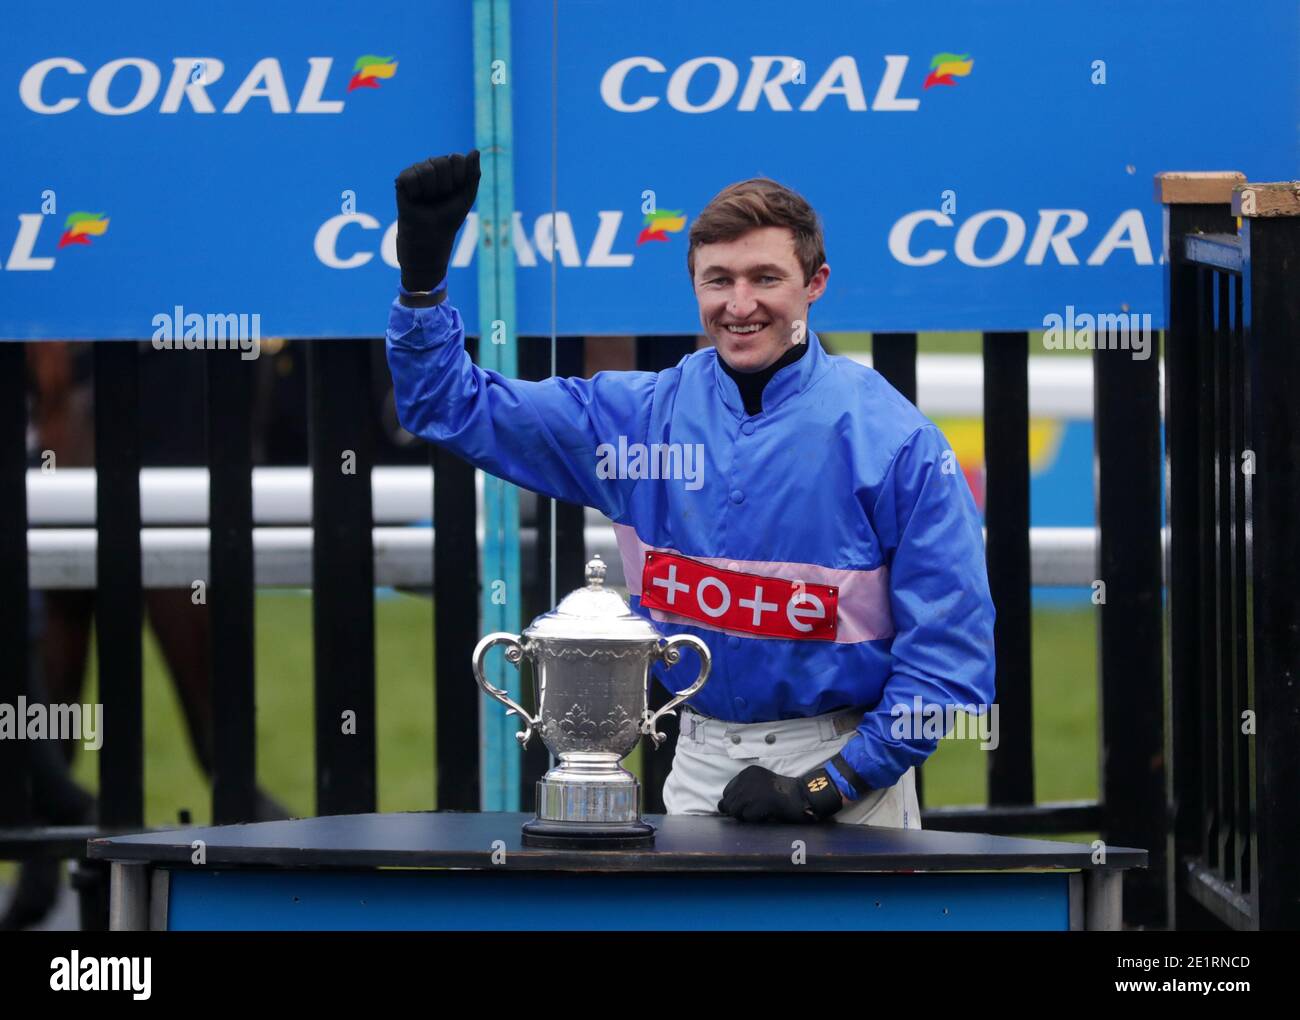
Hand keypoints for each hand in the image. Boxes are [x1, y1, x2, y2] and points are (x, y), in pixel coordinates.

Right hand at [394, 149, 481, 292]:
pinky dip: (415, 192)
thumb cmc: (449, 218)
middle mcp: (433, 166)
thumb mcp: (466, 197)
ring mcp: (417, 171)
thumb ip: (473, 174)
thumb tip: (475, 150)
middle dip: (445, 186)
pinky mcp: (402, 180)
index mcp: (450, 168)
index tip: (455, 194)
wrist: (430, 238)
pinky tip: (414, 199)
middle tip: (440, 199)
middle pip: (442, 162)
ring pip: (426, 169)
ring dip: (430, 191)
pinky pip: (411, 176)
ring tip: (427, 200)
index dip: (458, 180)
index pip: (457, 159)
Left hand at [717, 764, 841, 822]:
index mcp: (748, 772)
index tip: (749, 805)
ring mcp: (754, 790)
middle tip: (756, 811)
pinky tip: (767, 813)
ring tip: (761, 812)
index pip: (727, 791)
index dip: (735, 802)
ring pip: (735, 811)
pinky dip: (755, 819)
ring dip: (746, 816)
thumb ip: (742, 792)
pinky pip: (747, 817)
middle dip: (739, 811)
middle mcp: (748, 778)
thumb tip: (720, 807)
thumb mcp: (759, 784)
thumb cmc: (781, 793)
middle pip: (729, 802)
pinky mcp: (761, 801)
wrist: (802, 795)